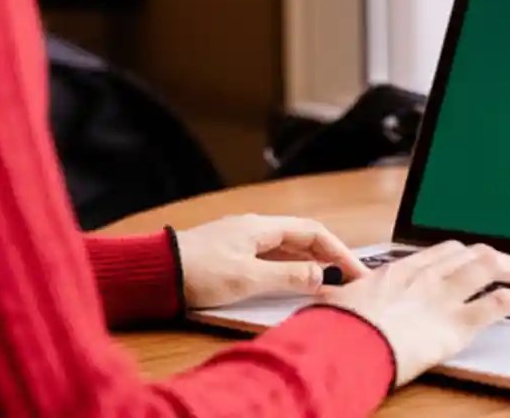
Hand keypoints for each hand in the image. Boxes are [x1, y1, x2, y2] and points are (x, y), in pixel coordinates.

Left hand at [175, 215, 368, 308]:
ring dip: (308, 263)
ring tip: (326, 283)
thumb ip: (288, 276)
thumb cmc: (198, 273)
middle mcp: (254, 227)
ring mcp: (240, 240)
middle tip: (347, 279)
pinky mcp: (229, 254)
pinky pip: (270, 257)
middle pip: (302, 238)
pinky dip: (288, 268)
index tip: (357, 272)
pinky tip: (291, 283)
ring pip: (286, 248)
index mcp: (262, 226)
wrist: (153, 274)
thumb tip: (322, 275)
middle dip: (328, 257)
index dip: (339, 251)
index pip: (313, 232)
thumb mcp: (249, 278)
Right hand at [321, 241, 509, 385]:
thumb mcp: (338, 309)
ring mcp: (443, 296)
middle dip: (499, 257)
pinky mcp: (457, 324)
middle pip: (472, 253)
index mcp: (398, 271)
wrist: (339, 346)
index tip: (476, 258)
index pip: (443, 252)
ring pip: (493, 267)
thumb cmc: (333, 332)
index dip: (466, 254)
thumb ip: (349, 304)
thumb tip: (334, 308)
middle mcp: (425, 276)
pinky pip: (502, 303)